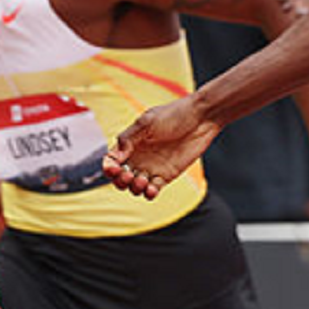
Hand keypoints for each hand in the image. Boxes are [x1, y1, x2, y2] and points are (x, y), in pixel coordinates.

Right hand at [102, 96, 220, 198]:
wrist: (200, 118)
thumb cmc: (174, 114)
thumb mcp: (147, 122)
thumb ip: (129, 138)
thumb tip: (117, 156)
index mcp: (130, 144)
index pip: (111, 160)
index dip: (108, 167)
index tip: (113, 169)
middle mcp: (138, 157)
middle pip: (120, 177)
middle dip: (120, 181)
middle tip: (128, 175)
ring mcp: (152, 168)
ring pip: (135, 186)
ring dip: (134, 188)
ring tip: (142, 180)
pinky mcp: (166, 175)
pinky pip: (153, 190)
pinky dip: (149, 193)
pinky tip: (151, 189)